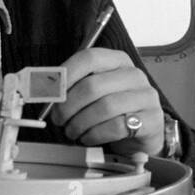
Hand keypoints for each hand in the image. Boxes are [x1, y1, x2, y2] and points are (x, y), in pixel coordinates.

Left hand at [52, 47, 166, 157]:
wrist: (142, 133)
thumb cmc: (113, 110)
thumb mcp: (94, 93)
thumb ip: (71, 87)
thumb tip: (41, 87)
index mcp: (118, 61)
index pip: (89, 58)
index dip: (66, 74)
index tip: (52, 92)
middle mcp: (134, 75)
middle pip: (93, 86)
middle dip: (68, 107)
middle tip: (59, 119)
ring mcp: (146, 96)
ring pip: (104, 108)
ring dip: (80, 124)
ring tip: (72, 131)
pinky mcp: (152, 119)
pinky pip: (117, 126)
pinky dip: (95, 135)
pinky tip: (89, 137)